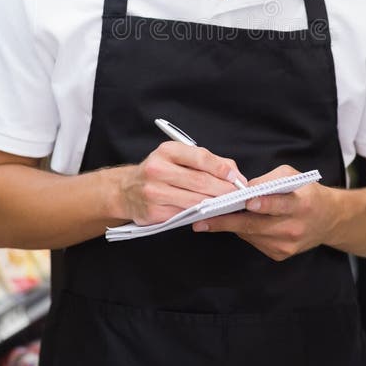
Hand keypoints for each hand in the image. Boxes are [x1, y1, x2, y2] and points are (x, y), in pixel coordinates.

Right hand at [114, 142, 246, 225]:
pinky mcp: (154, 212)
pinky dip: (201, 215)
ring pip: (194, 201)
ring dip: (216, 204)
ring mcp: (154, 192)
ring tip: (229, 205)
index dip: (222, 169)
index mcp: (167, 151)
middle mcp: (158, 169)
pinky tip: (211, 213)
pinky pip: (184, 214)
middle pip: (200, 181)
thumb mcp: (178, 157)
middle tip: (239, 196)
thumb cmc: (160, 171)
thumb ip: (208, 161)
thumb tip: (235, 173)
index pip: (200, 157)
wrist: (127, 190)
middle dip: (224, 190)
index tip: (237, 178)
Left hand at [192, 165, 331, 259]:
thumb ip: (267, 180)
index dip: (263, 204)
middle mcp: (293, 228)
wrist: (329, 220)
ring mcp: (286, 245)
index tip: (245, 202)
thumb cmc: (307, 193)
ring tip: (209, 218)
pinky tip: (236, 223)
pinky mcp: (280, 254)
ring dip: (231, 225)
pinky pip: (254, 241)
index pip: (279, 205)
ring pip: (250, 234)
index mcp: (300, 204)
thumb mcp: (292, 176)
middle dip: (227, 221)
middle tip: (203, 219)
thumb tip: (242, 187)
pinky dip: (243, 231)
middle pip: (255, 225)